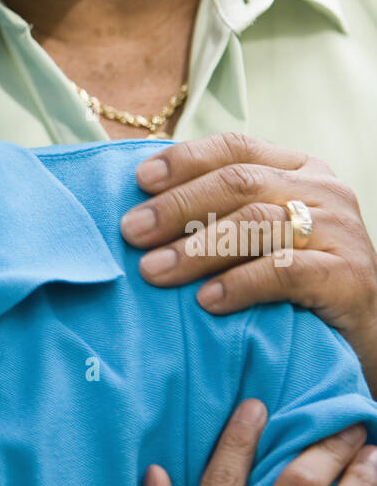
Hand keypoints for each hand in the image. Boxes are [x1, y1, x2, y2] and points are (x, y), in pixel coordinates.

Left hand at [122, 133, 376, 391]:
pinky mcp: (350, 277)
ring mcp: (341, 232)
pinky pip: (285, 272)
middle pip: (240, 183)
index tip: (139, 181)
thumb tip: (145, 204)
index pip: (237, 148)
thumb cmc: (303, 285)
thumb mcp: (267, 235)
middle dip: (178, 206)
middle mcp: (324, 191)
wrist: (369, 338)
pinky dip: (240, 284)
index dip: (185, 160)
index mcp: (301, 169)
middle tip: (133, 232)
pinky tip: (206, 300)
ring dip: (197, 248)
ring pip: (258, 224)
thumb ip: (225, 211)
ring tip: (153, 270)